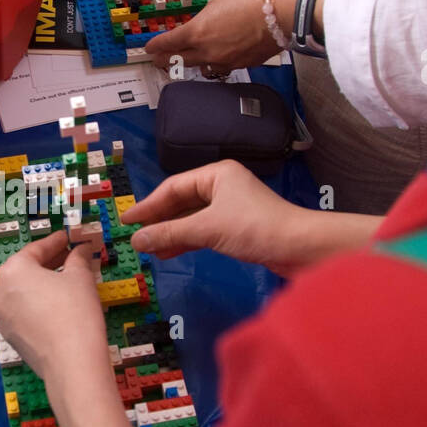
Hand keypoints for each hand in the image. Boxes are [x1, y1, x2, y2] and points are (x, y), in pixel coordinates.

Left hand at [0, 232, 109, 382]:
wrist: (71, 364)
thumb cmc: (75, 312)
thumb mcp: (80, 278)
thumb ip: (78, 258)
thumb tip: (81, 250)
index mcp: (12, 271)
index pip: (36, 249)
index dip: (56, 242)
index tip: (69, 237)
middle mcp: (0, 293)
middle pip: (27, 271)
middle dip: (50, 263)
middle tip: (71, 257)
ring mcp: (3, 318)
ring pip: (25, 294)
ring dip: (45, 285)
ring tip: (69, 282)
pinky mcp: (12, 338)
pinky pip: (26, 313)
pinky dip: (40, 306)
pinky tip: (61, 308)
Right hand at [122, 159, 316, 274]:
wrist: (299, 247)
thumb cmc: (254, 227)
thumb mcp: (206, 229)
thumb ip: (169, 234)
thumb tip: (136, 240)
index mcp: (216, 173)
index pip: (173, 187)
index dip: (148, 205)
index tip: (127, 221)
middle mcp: (222, 185)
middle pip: (181, 202)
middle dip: (159, 221)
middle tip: (134, 236)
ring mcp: (230, 206)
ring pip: (192, 218)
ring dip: (171, 233)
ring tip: (148, 249)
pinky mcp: (237, 227)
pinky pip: (203, 230)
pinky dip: (187, 240)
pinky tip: (169, 252)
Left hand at [143, 0, 303, 73]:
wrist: (283, 11)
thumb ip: (208, 14)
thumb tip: (207, 21)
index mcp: (198, 32)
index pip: (169, 43)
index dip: (156, 46)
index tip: (149, 48)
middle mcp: (209, 51)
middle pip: (180, 61)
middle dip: (166, 60)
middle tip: (158, 60)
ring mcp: (227, 61)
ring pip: (202, 67)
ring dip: (192, 63)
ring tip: (187, 60)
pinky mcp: (243, 65)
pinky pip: (224, 66)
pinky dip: (217, 62)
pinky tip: (218, 57)